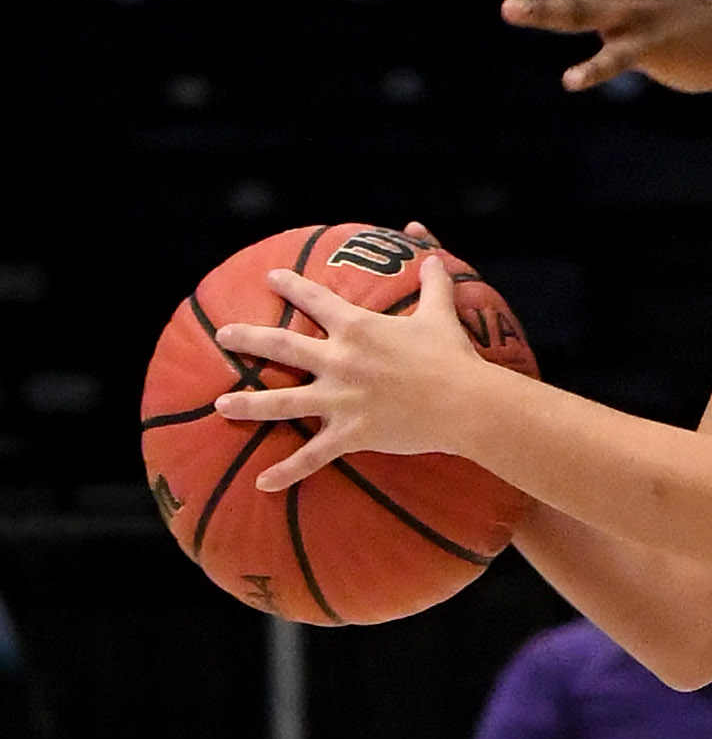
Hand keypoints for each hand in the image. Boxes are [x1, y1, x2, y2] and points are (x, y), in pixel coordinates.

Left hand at [212, 253, 493, 489]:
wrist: (464, 401)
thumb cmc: (453, 355)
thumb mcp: (441, 313)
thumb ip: (433, 282)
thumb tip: (430, 254)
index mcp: (358, 328)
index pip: (315, 299)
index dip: (291, 285)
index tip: (270, 277)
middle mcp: (340, 361)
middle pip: (282, 346)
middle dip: (247, 339)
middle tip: (222, 335)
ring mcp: (341, 399)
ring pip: (282, 404)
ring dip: (248, 404)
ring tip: (220, 405)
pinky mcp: (350, 433)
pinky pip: (312, 457)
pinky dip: (286, 472)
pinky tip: (262, 484)